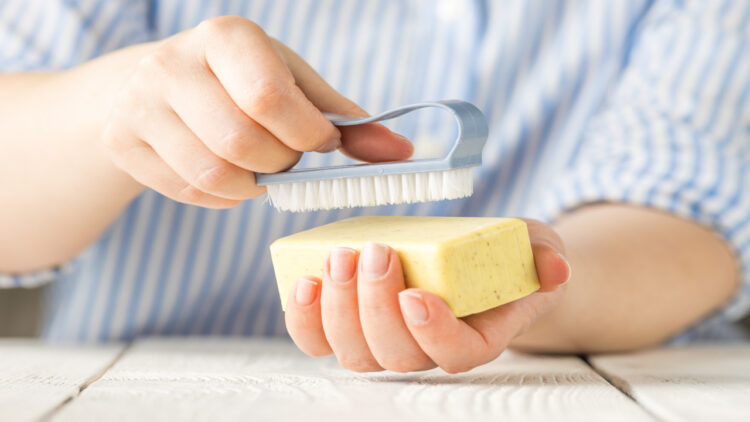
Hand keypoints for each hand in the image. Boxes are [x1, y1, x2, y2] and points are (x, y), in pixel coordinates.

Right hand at [102, 16, 411, 207]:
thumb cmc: (238, 82)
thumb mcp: (292, 85)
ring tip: (259, 165)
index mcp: (225, 37)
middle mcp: (172, 64)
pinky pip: (189, 191)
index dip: (306, 134)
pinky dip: (222, 196)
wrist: (154, 86)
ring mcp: (139, 104)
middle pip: (241, 141)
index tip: (320, 142)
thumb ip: (344, 120)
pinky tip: (229, 175)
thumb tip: (399, 153)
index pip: (269, 97)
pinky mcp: (123, 142)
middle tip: (286, 155)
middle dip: (279, 162)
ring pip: (213, 173)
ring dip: (252, 184)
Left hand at [284, 219, 570, 372]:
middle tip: (376, 253)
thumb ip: (546, 258)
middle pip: (394, 354)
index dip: (432, 332)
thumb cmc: (503, 260)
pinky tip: (306, 281)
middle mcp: (425, 349)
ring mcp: (384, 340)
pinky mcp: (351, 323)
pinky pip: (320, 338)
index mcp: (474, 337)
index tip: (417, 295)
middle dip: (376, 307)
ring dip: (339, 308)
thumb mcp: (536, 249)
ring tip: (340, 256)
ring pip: (353, 351)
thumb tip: (552, 267)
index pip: (454, 354)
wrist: (473, 260)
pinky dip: (306, 317)